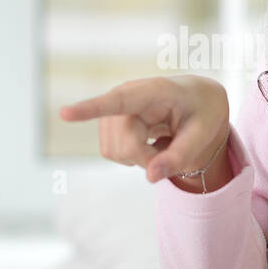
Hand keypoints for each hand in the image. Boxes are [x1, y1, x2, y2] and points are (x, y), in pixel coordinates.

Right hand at [58, 75, 229, 184]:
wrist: (197, 100)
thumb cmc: (202, 111)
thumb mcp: (203, 133)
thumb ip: (180, 156)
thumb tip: (151, 178)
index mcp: (153, 91)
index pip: (117, 101)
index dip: (90, 108)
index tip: (64, 113)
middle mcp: (126, 96)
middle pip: (124, 145)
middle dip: (148, 159)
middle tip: (173, 154)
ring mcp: (114, 110)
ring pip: (114, 152)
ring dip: (139, 159)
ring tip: (162, 145)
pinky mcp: (108, 123)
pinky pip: (111, 154)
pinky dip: (132, 158)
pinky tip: (148, 144)